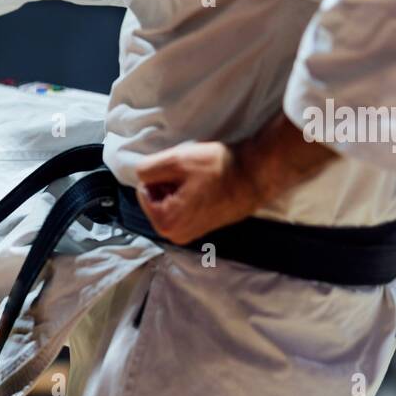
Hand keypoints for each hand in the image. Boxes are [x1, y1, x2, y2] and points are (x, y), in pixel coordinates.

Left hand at [134, 141, 261, 244]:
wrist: (255, 176)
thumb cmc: (219, 169)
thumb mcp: (175, 160)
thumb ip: (147, 169)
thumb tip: (140, 176)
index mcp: (165, 222)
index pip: (143, 189)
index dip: (160, 176)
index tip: (182, 173)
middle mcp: (174, 235)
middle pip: (155, 199)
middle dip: (168, 184)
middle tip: (191, 176)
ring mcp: (189, 234)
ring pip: (169, 202)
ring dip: (179, 188)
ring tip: (200, 182)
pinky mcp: (200, 229)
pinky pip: (183, 208)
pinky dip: (189, 195)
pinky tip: (206, 188)